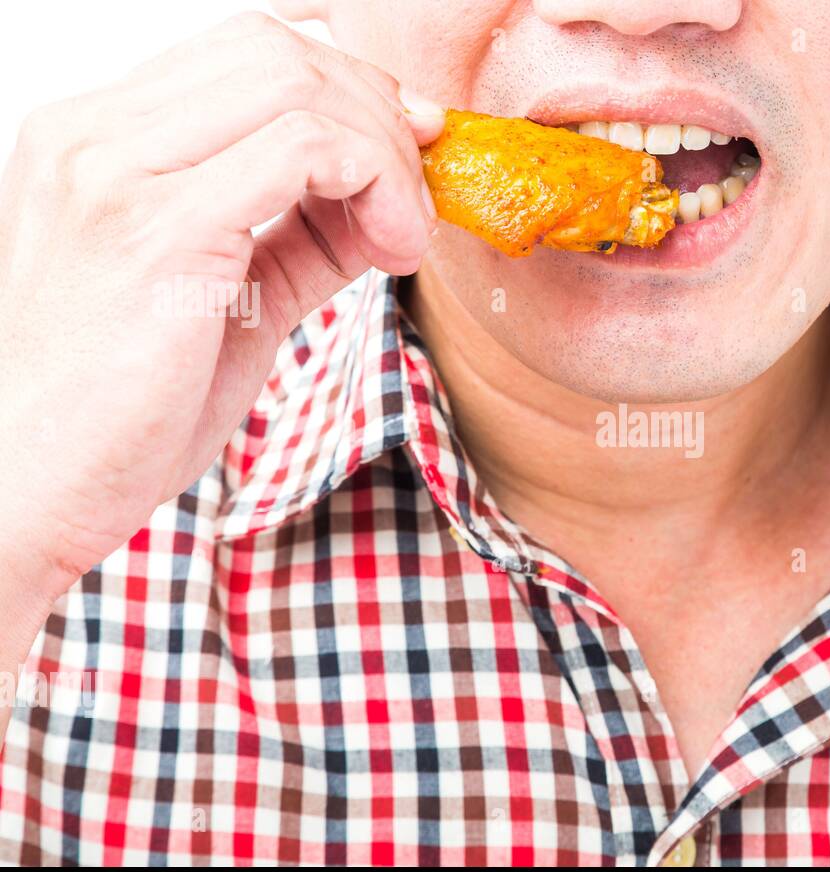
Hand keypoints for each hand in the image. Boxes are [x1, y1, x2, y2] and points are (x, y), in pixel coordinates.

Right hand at [0, 11, 441, 635]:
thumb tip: (378, 205)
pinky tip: (394, 248)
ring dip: (385, 151)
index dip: (348, 89)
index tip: (407, 148)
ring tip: (407, 232)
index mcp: (98, 142)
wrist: (27, 491)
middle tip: (420, 190)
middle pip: (278, 52)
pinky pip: (303, 150)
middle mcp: (94, 135)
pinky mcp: (155, 228)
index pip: (246, 54)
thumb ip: (297, 240)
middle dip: (377, 112)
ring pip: (297, 85)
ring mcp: (116, 173)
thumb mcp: (227, 303)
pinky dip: (376, 184)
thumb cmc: (119, 413)